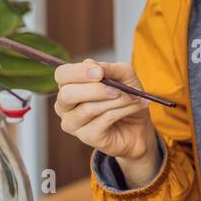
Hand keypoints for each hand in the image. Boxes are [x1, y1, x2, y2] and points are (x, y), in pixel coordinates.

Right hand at [53, 58, 158, 184]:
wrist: (138, 126)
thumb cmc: (126, 98)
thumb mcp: (124, 77)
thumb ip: (110, 69)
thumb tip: (91, 64)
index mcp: (69, 86)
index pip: (62, 75)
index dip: (78, 72)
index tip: (100, 72)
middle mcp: (64, 105)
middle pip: (68, 94)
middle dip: (96, 89)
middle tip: (118, 89)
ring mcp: (73, 123)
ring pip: (89, 108)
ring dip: (116, 101)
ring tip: (134, 98)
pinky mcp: (86, 136)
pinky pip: (104, 120)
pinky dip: (123, 110)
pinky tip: (134, 106)